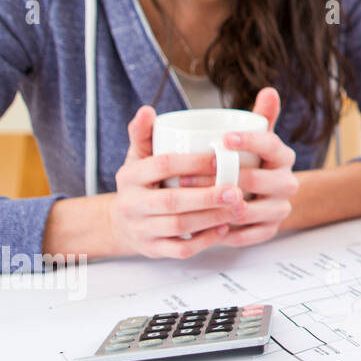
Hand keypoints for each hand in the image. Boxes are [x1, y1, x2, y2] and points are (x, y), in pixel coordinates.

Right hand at [109, 106, 245, 257]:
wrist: (121, 223)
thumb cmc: (142, 183)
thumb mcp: (139, 156)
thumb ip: (145, 133)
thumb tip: (148, 109)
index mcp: (130, 176)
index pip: (162, 165)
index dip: (193, 162)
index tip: (222, 158)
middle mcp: (131, 204)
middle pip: (171, 201)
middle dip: (207, 196)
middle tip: (237, 190)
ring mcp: (141, 230)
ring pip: (179, 227)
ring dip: (212, 217)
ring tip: (238, 206)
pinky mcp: (153, 250)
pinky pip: (181, 249)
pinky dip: (205, 240)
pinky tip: (225, 228)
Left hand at [178, 87, 298, 245]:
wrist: (262, 197)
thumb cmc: (247, 162)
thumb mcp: (253, 139)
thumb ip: (258, 116)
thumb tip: (270, 89)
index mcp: (282, 156)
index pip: (271, 145)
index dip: (250, 141)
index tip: (223, 138)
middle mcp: (287, 181)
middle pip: (260, 180)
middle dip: (225, 179)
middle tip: (187, 178)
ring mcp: (281, 207)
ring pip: (254, 210)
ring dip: (224, 208)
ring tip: (195, 205)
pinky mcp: (272, 229)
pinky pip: (252, 234)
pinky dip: (230, 232)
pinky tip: (209, 228)